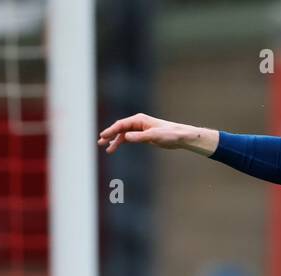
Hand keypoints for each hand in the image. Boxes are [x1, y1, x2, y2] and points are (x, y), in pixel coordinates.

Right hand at [97, 113, 214, 154]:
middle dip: (110, 135)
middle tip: (100, 143)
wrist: (180, 137)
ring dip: (115, 141)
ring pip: (124, 135)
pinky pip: (129, 139)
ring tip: (107, 150)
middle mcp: (138, 123)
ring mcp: (140, 129)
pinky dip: (122, 143)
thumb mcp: (154, 136)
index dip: (111, 131)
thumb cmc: (169, 134)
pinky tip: (116, 147)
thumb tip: (126, 137)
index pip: (121, 125)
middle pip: (120, 129)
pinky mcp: (143, 136)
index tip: (103, 137)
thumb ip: (139, 137)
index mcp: (139, 120)